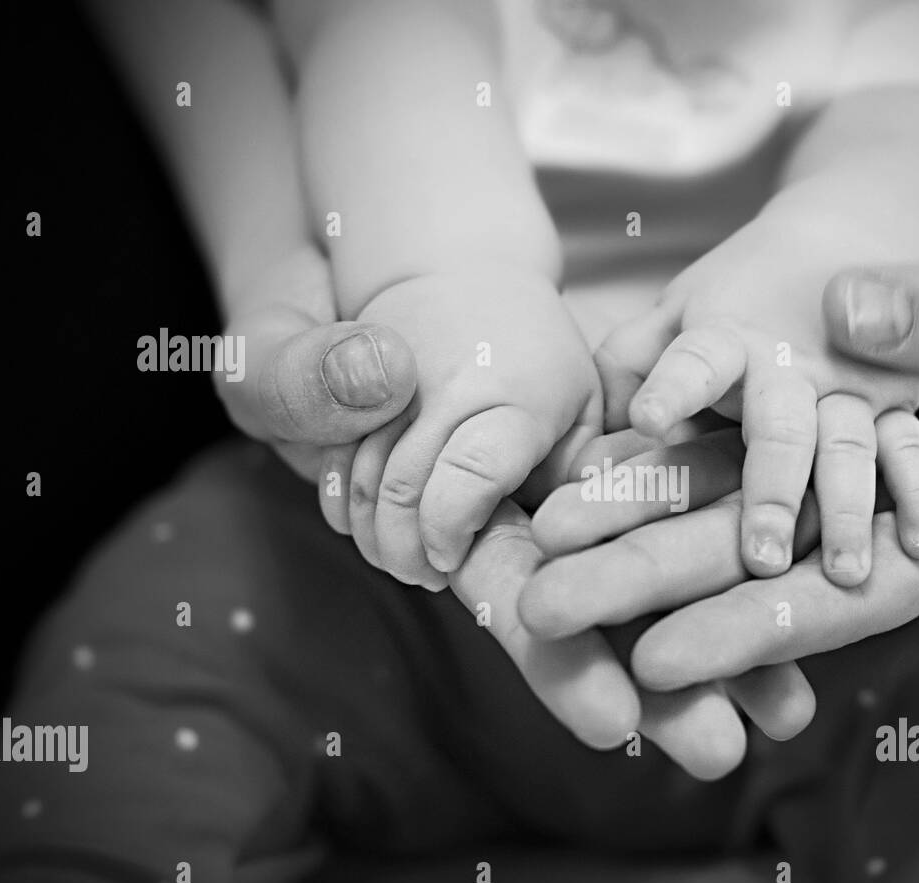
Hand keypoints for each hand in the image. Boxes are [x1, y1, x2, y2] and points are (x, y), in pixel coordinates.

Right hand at [222, 264, 808, 777]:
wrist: (400, 305)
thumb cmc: (319, 350)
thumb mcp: (281, 361)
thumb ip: (307, 378)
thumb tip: (373, 376)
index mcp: (451, 534)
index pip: (510, 605)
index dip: (559, 663)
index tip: (616, 726)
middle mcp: (530, 538)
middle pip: (606, 623)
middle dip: (664, 688)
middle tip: (726, 753)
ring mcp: (589, 502)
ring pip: (663, 580)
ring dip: (727, 644)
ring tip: (793, 715)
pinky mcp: (639, 454)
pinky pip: (696, 498)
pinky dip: (743, 546)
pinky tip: (803, 590)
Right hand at [323, 270, 603, 588]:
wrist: (460, 269)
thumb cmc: (538, 358)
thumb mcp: (583, 405)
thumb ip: (581, 471)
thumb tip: (573, 532)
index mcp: (517, 395)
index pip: (472, 472)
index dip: (452, 528)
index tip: (452, 560)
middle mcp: (447, 384)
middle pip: (406, 487)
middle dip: (409, 550)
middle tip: (427, 575)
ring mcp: (389, 380)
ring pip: (363, 479)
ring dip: (375, 535)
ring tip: (405, 561)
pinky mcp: (348, 381)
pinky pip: (335, 460)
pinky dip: (346, 505)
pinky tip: (370, 528)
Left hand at [525, 262, 918, 691]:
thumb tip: (851, 310)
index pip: (832, 599)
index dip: (746, 630)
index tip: (649, 659)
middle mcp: (872, 542)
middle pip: (747, 576)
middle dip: (643, 594)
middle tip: (534, 611)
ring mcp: (832, 509)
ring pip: (721, 534)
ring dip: (630, 546)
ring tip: (534, 554)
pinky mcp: (806, 469)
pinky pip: (727, 487)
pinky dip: (663, 493)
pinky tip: (589, 499)